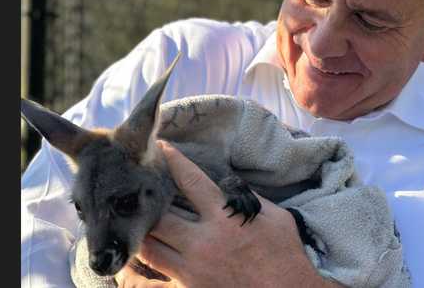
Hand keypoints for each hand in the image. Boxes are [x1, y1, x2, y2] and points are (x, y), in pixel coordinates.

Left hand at [128, 140, 336, 287]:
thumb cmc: (285, 255)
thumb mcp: (273, 217)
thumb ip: (246, 199)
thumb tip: (228, 185)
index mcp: (225, 218)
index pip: (191, 182)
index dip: (175, 162)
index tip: (163, 148)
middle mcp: (204, 242)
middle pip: (160, 217)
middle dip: (150, 202)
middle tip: (142, 192)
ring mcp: (194, 267)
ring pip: (151, 248)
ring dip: (143, 232)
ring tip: (138, 222)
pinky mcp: (190, 286)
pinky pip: (157, 275)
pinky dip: (148, 264)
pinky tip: (143, 255)